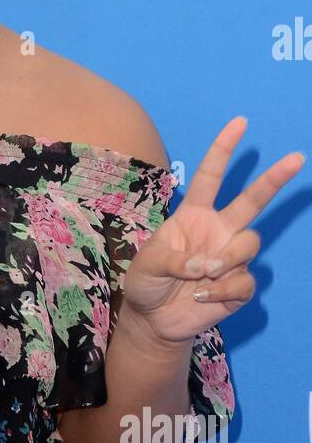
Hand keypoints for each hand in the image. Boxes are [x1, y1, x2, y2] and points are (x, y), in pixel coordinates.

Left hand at [120, 116, 304, 344]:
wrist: (153, 320)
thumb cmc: (146, 283)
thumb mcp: (146, 265)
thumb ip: (173, 259)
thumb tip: (206, 264)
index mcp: (194, 215)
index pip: (211, 176)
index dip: (224, 149)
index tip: (240, 122)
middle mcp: (218, 230)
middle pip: (252, 200)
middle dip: (274, 179)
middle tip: (297, 158)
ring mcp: (231, 257)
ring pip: (250, 243)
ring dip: (226, 259)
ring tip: (202, 275)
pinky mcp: (238, 286)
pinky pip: (244, 281)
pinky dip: (222, 290)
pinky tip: (202, 298)